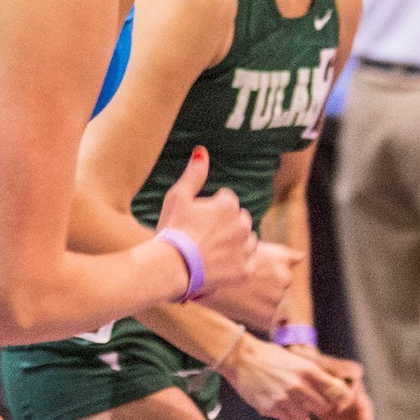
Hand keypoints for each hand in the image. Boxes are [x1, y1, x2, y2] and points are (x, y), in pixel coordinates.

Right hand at [155, 147, 257, 298]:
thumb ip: (194, 174)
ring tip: (212, 250)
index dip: (211, 210)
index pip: (227, 200)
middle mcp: (242, 224)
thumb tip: (202, 151)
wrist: (172, 267)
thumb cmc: (173, 230)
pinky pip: (247, 261)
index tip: (197, 220)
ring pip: (247, 240)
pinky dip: (237, 263)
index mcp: (228, 205)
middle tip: (204, 236)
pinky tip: (219, 263)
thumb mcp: (177, 197)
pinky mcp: (245, 269)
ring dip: (235, 242)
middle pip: (239, 219)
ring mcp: (245, 248)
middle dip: (227, 225)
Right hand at [197, 241, 298, 329]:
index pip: (286, 273)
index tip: (252, 278)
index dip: (268, 277)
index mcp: (282, 258)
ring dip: (263, 306)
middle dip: (268, 292)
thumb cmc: (223, 258)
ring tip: (241, 298)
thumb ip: (282, 253)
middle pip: (282, 291)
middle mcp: (285, 277)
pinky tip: (242, 308)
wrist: (201, 276)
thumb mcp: (254, 247)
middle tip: (245, 289)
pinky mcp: (270, 317)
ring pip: (277, 307)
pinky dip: (258, 319)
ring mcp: (278, 299)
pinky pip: (270, 323)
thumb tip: (302, 257)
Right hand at [215, 335, 349, 419]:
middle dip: (321, 406)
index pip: (335, 390)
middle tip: (314, 402)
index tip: (336, 399)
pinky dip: (292, 417)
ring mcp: (284, 399)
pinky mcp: (271, 408)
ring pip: (306, 417)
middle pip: (323, 407)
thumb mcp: (297, 360)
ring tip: (295, 402)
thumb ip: (314, 375)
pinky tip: (286, 406)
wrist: (241, 358)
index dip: (338, 397)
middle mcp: (298, 385)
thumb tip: (335, 390)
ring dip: (304, 412)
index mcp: (307, 370)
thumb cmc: (270, 356)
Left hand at [293, 348, 374, 419]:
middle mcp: (353, 390)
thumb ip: (331, 378)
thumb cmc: (309, 361)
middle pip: (362, 410)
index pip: (359, 395)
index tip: (340, 411)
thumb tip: (344, 399)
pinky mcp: (337, 412)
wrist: (300, 362)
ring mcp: (346, 402)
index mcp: (352, 376)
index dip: (355, 406)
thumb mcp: (317, 364)